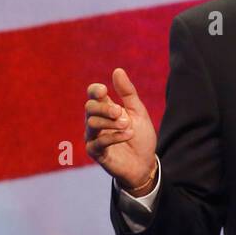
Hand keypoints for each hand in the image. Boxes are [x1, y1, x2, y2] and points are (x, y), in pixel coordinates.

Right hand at [85, 68, 157, 193]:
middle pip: (89, 107)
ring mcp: (93, 137)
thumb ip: (128, 93)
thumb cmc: (141, 137)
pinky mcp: (96, 152)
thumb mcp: (138, 112)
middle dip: (105, 108)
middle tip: (120, 112)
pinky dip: (114, 136)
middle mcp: (96, 121)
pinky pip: (98, 141)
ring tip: (127, 126)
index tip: (105, 90)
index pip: (92, 94)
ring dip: (111, 122)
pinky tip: (128, 135)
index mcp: (105, 109)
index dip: (95, 90)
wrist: (145, 164)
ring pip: (91, 123)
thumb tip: (117, 70)